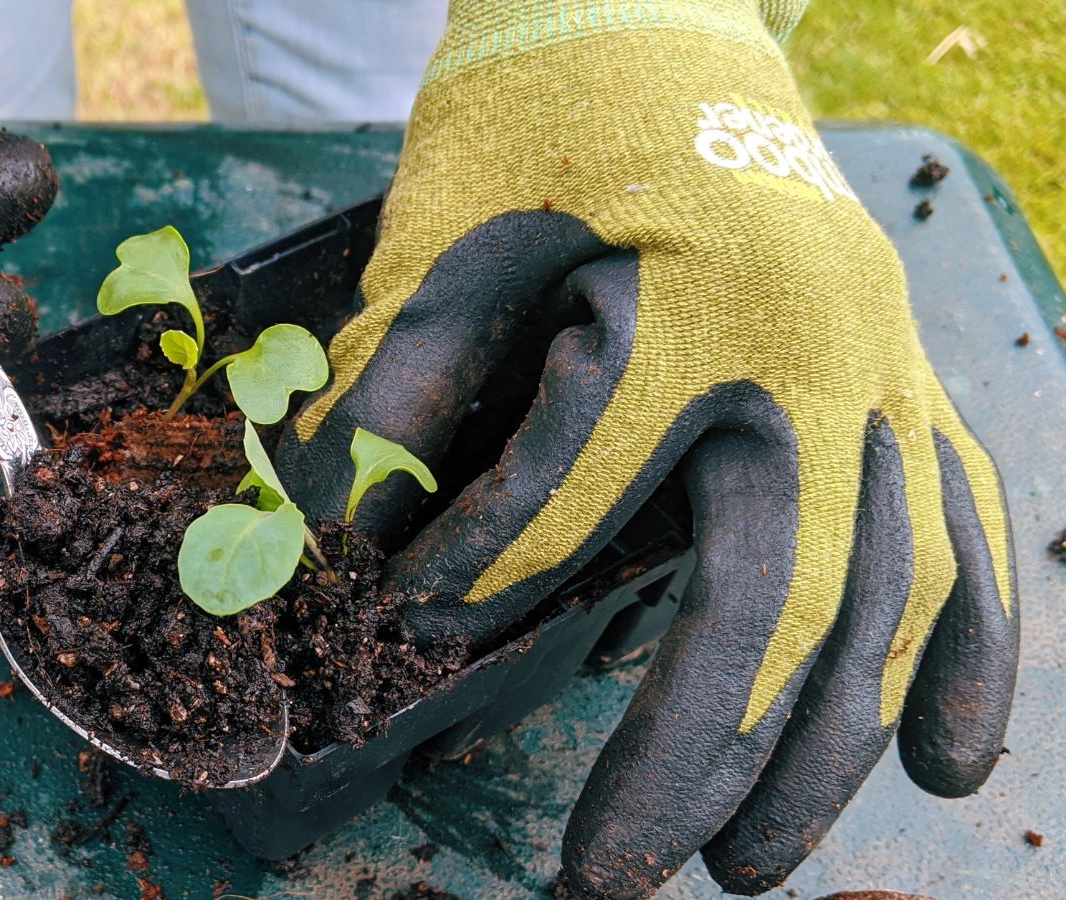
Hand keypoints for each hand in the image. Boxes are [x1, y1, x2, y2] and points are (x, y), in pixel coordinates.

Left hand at [276, 1, 1017, 895]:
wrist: (666, 29)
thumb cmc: (550, 121)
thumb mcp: (454, 223)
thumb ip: (401, 372)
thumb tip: (333, 521)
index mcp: (694, 294)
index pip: (587, 479)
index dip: (492, 561)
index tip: (419, 617)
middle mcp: (820, 346)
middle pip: (776, 585)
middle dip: (691, 747)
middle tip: (615, 875)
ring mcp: (886, 371)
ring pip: (887, 594)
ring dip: (822, 748)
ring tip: (749, 865)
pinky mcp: (909, 386)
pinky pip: (968, 538)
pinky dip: (971, 659)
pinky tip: (948, 768)